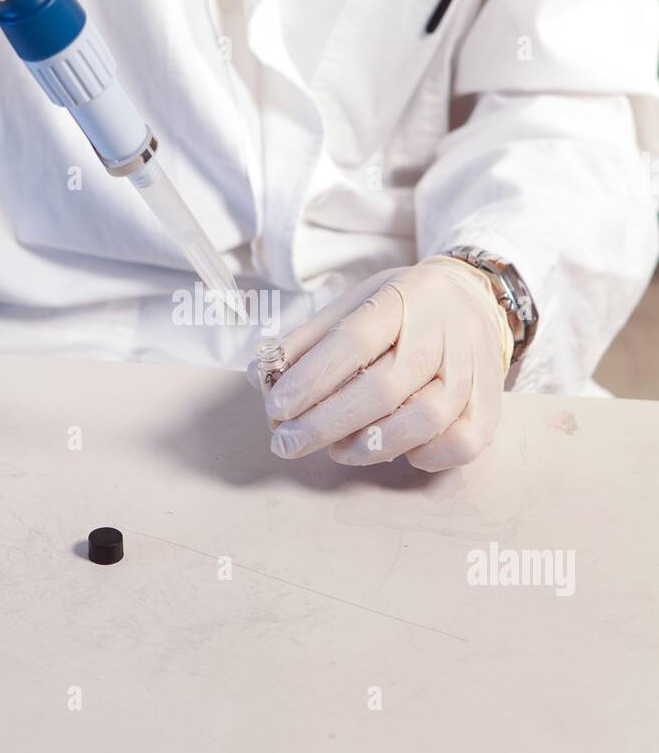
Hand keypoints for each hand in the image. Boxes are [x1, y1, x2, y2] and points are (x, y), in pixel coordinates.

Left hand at [256, 258, 512, 471]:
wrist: (475, 297)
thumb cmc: (404, 307)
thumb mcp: (357, 302)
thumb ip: (311, 339)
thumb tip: (260, 376)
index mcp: (404, 297)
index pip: (354, 340)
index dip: (312, 378)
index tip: (276, 408)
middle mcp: (444, 331)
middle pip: (386, 386)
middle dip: (327, 422)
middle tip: (287, 443)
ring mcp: (474, 367)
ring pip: (428, 418)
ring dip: (372, 444)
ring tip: (336, 451)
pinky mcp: (492, 402)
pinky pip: (464, 441)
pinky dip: (426, 455)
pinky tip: (395, 450)